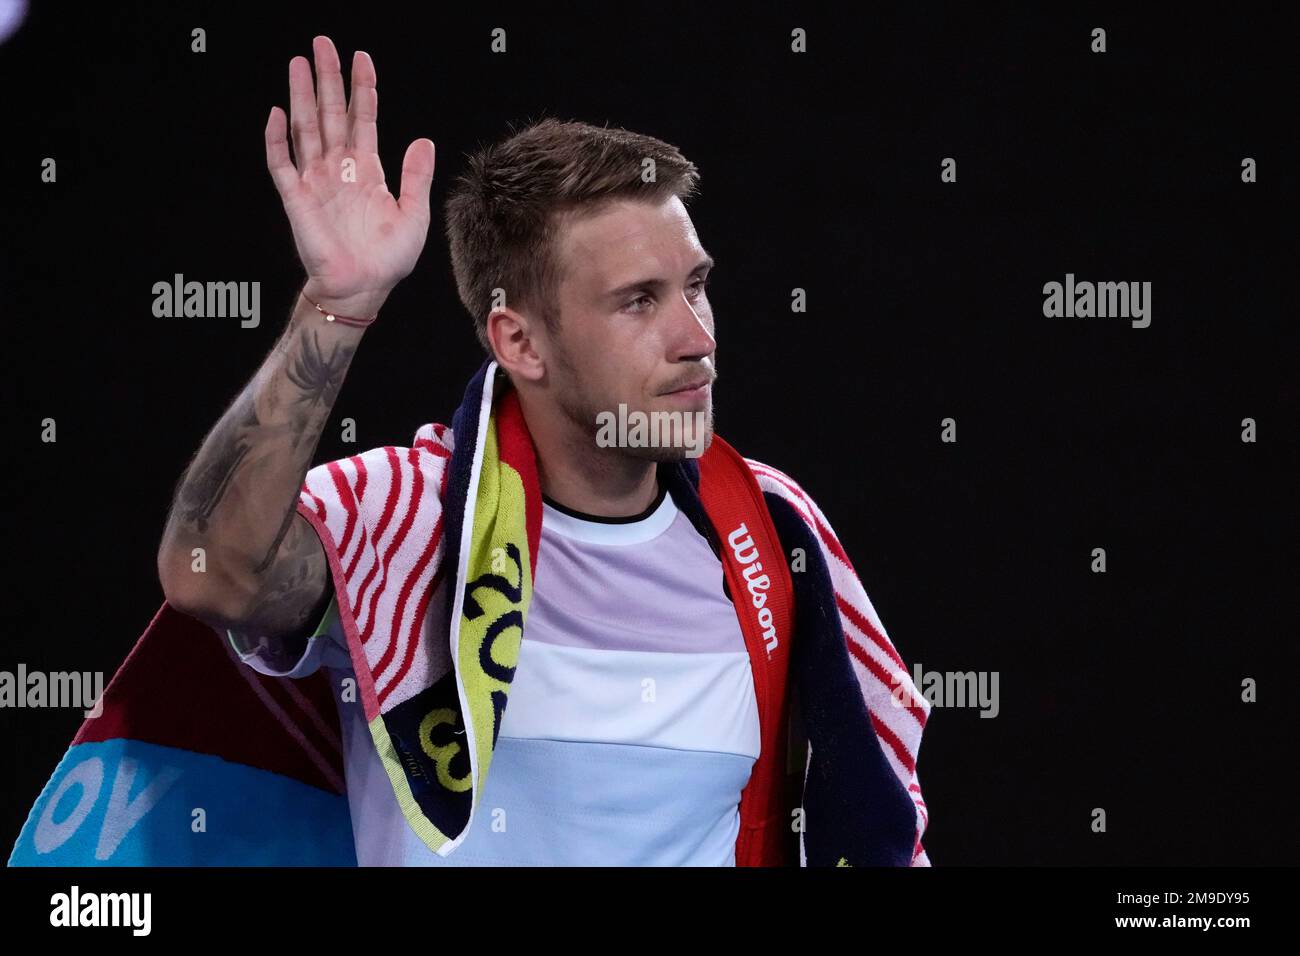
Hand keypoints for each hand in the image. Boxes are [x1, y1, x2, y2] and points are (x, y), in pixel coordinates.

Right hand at [265, 36, 434, 313]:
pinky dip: (277, 139)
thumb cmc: (388, 259)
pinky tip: (278, 112)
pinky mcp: (296, 198)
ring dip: (301, 96)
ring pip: (306, 128)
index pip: (364, 118)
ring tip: (298, 63)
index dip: (363, 88)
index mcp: (368, 171)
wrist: (363, 288)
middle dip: (327, 78)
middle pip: (331, 113)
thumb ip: (416, 177)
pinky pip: (282, 163)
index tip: (362, 58)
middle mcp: (340, 170)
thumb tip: (423, 140)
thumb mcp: (414, 216)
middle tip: (323, 44)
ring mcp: (316, 181)